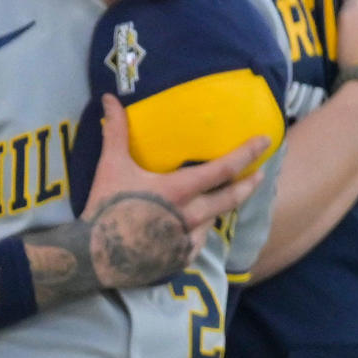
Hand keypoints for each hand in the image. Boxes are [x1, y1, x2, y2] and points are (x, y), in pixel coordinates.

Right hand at [43, 102, 261, 297]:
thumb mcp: (111, 167)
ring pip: (215, 220)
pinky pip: (199, 242)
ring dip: (222, 207)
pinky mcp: (179, 258)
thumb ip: (116, 133)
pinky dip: (201, 231)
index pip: (224, 169)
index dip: (247, 153)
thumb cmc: (105, 207)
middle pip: (231, 198)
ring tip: (224, 199)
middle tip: (259, 174)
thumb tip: (110, 99)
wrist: (93, 254)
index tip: (264, 142)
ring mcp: (187, 239)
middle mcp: (191, 215)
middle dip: (248, 184)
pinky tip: (197, 228)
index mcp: (180, 189)